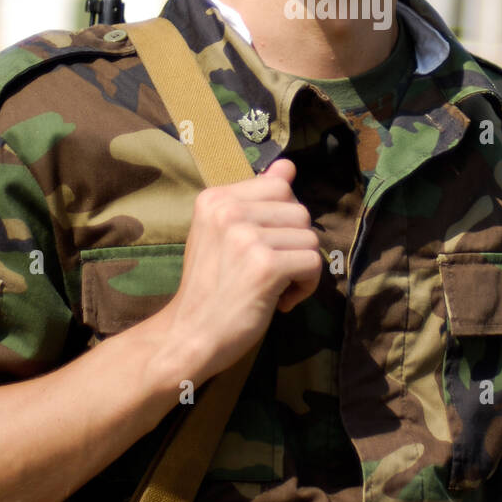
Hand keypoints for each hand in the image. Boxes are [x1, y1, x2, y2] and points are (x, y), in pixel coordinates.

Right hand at [159, 158, 321, 381]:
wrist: (189, 335)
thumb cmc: (211, 287)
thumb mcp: (224, 234)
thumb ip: (255, 200)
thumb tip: (288, 165)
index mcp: (215, 198)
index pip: (280, 185)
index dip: (283, 219)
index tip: (264, 245)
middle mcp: (228, 211)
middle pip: (299, 211)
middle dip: (295, 244)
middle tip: (270, 271)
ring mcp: (246, 237)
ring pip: (309, 238)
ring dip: (301, 267)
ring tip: (274, 287)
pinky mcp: (265, 266)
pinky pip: (313, 263)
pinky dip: (306, 286)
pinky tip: (281, 301)